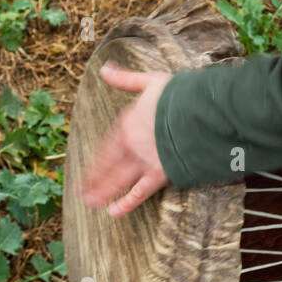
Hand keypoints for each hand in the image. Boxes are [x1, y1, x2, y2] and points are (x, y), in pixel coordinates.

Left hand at [77, 63, 171, 216]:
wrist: (201, 110)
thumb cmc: (179, 93)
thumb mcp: (150, 80)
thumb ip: (126, 79)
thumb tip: (105, 69)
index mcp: (128, 123)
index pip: (107, 146)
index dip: (96, 161)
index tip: (85, 172)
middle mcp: (132, 144)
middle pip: (109, 166)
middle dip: (95, 180)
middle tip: (81, 194)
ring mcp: (145, 160)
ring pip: (119, 180)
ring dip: (104, 192)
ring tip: (91, 203)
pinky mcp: (162, 173)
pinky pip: (140, 191)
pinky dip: (127, 202)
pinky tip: (114, 212)